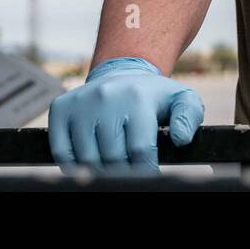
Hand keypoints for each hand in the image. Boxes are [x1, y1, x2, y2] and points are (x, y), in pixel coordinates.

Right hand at [47, 56, 204, 173]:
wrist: (121, 74)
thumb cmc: (152, 97)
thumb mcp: (180, 100)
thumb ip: (189, 117)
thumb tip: (180, 139)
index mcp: (137, 97)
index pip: (139, 150)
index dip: (145, 169)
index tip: (148, 174)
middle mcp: (106, 97)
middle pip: (113, 158)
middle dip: (124, 170)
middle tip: (131, 169)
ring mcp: (80, 103)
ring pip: (87, 159)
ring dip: (101, 170)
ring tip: (114, 165)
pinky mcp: (60, 109)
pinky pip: (62, 153)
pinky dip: (75, 166)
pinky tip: (91, 161)